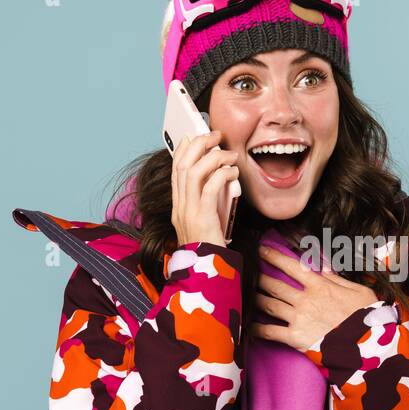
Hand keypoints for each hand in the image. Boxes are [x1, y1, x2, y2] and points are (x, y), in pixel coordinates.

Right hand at [170, 130, 238, 245]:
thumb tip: (222, 179)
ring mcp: (189, 212)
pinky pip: (210, 188)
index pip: (176, 169)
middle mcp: (180, 206)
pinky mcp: (202, 218)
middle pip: (183, 164)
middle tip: (215, 136)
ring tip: (230, 155)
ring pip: (194, 172)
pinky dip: (221, 174)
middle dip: (199, 144)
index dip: (184, 148)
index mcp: (178, 206)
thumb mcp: (205, 220)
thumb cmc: (208, 248)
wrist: (204, 274)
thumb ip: (209, 201)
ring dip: (214, 157)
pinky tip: (232, 172)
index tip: (196, 136)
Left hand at [251, 244, 381, 350]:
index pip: (292, 266)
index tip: (262, 250)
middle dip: (259, 277)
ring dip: (255, 298)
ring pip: (269, 304)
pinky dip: (257, 329)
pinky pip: (270, 331)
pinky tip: (248, 326)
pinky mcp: (295, 338)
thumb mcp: (358, 291)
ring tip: (246, 294)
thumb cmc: (366, 317)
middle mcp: (305, 299)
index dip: (274, 256)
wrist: (366, 345)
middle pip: (275, 285)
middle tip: (248, 271)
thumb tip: (322, 267)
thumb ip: (337, 278)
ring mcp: (298, 318)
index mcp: (320, 286)